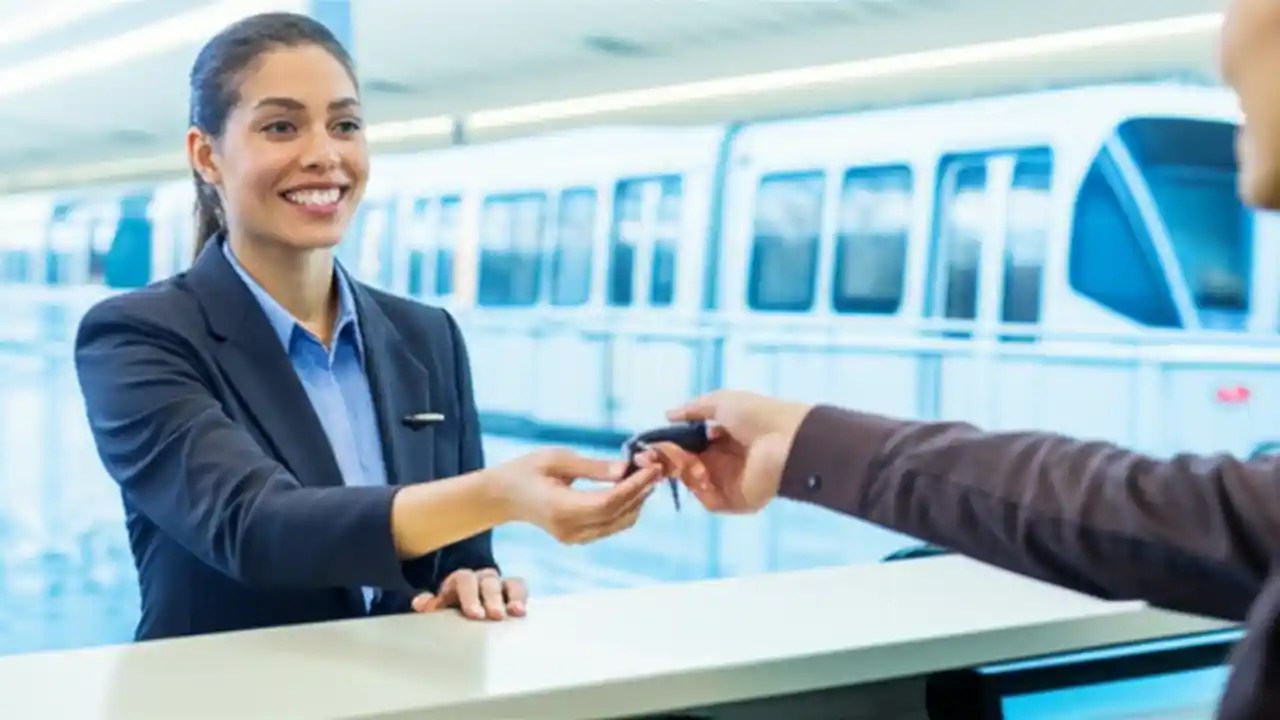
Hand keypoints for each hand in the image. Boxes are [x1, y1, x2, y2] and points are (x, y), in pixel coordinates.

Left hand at [411, 568, 526, 620]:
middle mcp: (481, 578)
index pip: (465, 581)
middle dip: (492, 598)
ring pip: (509, 583)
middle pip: (488, 582)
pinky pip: (520, 589)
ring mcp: (500, 584)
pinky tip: (522, 613)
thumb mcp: (440, 609)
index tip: (475, 615)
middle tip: (495, 615)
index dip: (470, 596)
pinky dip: (522, 598)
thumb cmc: (452, 611)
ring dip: (513, 597)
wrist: (466, 611)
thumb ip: (431, 606)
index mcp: (460, 581)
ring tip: (516, 612)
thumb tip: (419, 603)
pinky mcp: (514, 593)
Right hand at [488, 448, 661, 543]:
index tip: (652, 467)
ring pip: (619, 523)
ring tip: (647, 475)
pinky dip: (626, 508)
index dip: (634, 486)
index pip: (609, 502)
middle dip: (642, 491)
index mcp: (561, 509)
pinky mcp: (578, 538)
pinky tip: (632, 488)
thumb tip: (625, 469)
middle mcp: (570, 529)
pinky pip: (611, 525)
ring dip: (638, 501)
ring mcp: (574, 538)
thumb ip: (592, 467)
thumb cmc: (527, 470)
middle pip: (619, 514)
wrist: (504, 496)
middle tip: (657, 467)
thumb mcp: (556, 458)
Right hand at [635, 390, 811, 512]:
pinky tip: (702, 474)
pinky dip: (700, 489)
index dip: (667, 446)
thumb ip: (693, 410)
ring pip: (692, 483)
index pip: (685, 446)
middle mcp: (723, 461)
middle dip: (667, 460)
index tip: (649, 446)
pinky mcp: (736, 501)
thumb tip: (668, 414)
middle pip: (684, 466)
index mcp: (720, 438)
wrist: (787, 439)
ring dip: (684, 471)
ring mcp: (729, 482)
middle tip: (654, 456)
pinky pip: (708, 500)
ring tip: (688, 460)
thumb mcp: (721, 402)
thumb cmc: (758, 415)